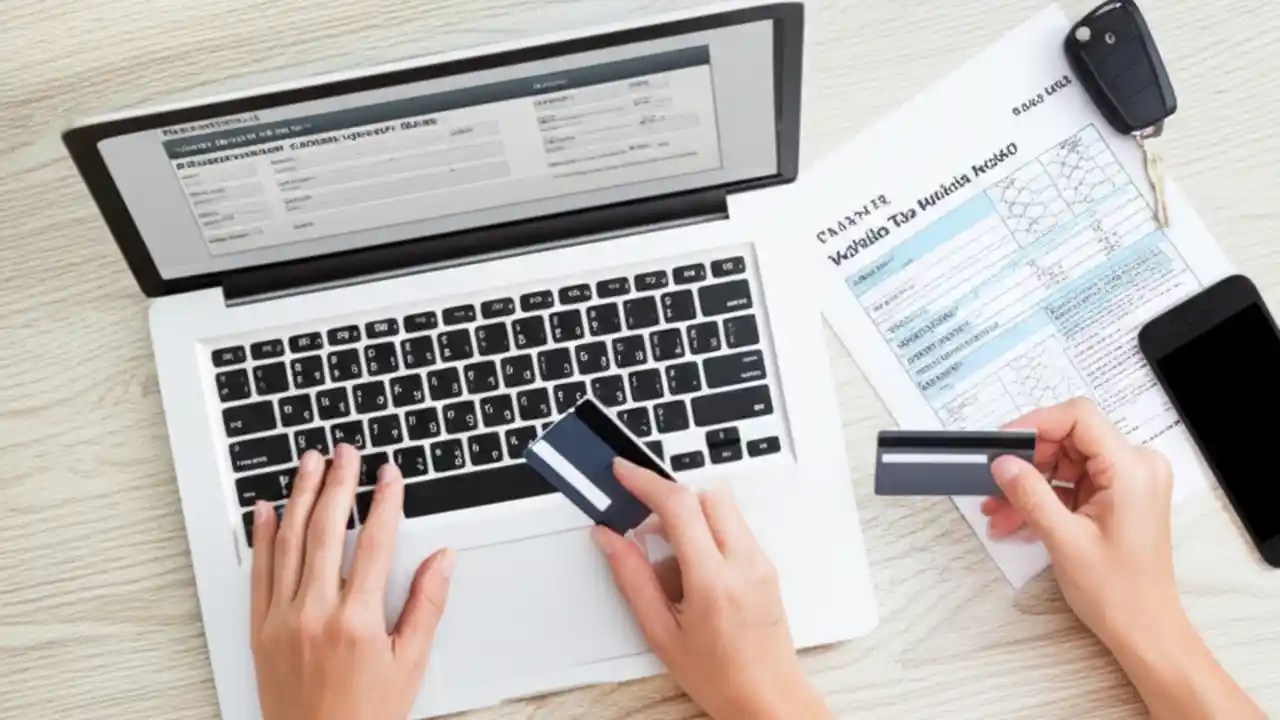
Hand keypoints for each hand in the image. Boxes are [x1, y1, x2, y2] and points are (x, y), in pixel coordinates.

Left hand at [249, 444, 455, 719]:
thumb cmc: (365, 716)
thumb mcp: (409, 663)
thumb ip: (426, 605)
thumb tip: (442, 560)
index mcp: (357, 620)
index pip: (373, 543)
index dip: (384, 502)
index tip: (389, 474)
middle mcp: (315, 613)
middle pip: (326, 531)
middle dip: (338, 483)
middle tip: (345, 452)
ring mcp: (282, 619)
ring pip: (288, 543)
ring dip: (299, 496)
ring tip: (309, 464)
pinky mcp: (260, 630)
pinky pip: (258, 573)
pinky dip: (261, 537)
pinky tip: (266, 510)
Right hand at [591, 458, 828, 719]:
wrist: (768, 700)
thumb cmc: (721, 678)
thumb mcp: (661, 634)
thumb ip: (631, 579)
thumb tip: (609, 539)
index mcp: (714, 581)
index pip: (679, 507)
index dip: (646, 482)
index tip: (624, 472)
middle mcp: (745, 563)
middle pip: (707, 494)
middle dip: (671, 499)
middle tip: (646, 526)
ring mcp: (761, 562)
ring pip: (722, 508)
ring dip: (690, 519)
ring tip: (672, 566)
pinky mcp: (767, 565)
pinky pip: (733, 529)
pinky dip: (707, 536)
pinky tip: (693, 575)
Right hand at [980, 397, 1178, 645]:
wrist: (1144, 629)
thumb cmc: (1118, 591)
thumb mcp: (1064, 539)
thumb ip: (1030, 494)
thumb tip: (1002, 462)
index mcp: (1132, 469)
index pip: (1079, 418)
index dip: (1036, 423)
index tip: (1002, 444)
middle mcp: (1135, 467)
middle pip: (1068, 439)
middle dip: (1026, 461)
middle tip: (993, 484)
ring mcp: (1127, 481)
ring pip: (1064, 463)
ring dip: (1029, 484)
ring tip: (998, 511)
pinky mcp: (1116, 496)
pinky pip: (1071, 483)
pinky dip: (1043, 497)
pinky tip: (1015, 519)